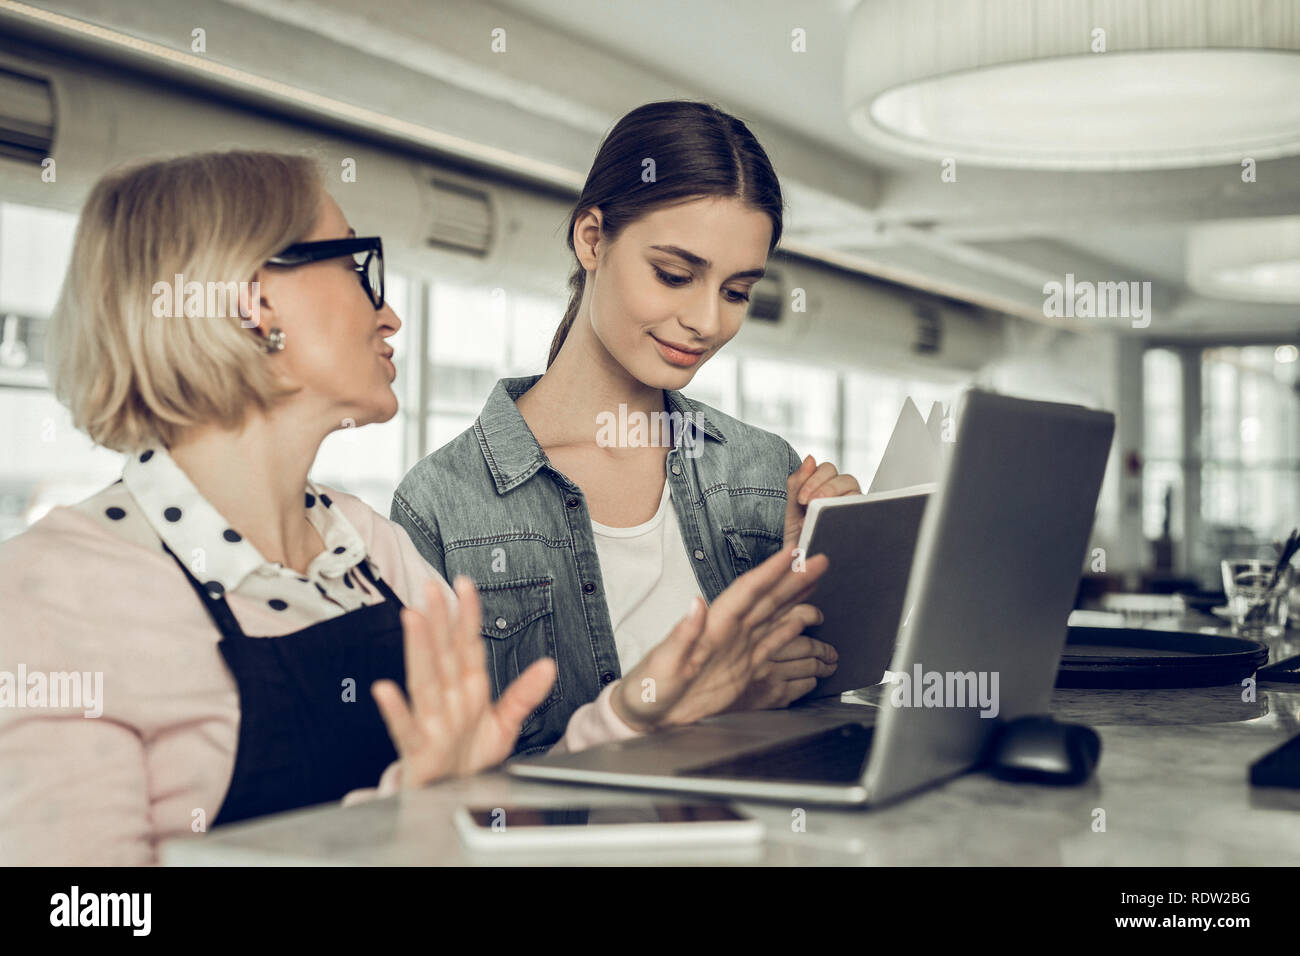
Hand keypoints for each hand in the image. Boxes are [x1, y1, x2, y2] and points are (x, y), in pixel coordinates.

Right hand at [371, 575, 555, 788]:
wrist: (451, 795)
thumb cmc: (469, 759)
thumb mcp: (504, 725)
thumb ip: (524, 694)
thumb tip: (547, 666)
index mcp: (467, 688)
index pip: (467, 644)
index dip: (467, 615)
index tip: (465, 585)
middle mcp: (448, 699)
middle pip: (443, 654)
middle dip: (438, 620)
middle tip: (431, 588)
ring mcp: (431, 722)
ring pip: (424, 680)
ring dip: (418, 649)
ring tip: (414, 619)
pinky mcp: (419, 749)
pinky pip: (406, 728)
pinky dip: (396, 711)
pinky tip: (385, 690)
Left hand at [609, 545, 829, 732]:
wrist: (647, 715)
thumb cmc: (648, 688)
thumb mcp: (662, 663)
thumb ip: (682, 634)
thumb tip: (696, 604)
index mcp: (710, 626)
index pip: (745, 592)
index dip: (769, 572)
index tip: (792, 555)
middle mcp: (727, 632)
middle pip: (765, 598)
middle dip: (792, 578)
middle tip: (817, 559)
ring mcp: (736, 649)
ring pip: (772, 616)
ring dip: (794, 597)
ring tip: (814, 578)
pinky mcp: (742, 668)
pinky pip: (770, 643)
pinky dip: (789, 629)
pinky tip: (802, 619)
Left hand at [783, 454, 861, 550]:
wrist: (803, 563)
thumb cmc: (799, 535)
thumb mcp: (793, 509)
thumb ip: (797, 483)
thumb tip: (810, 458)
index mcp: (827, 486)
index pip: (828, 469)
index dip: (814, 479)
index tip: (801, 499)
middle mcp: (845, 495)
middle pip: (845, 478)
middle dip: (826, 488)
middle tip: (809, 504)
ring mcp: (856, 509)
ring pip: (857, 493)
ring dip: (837, 500)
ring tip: (818, 515)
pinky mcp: (864, 524)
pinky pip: (864, 513)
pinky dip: (849, 515)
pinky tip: (832, 524)